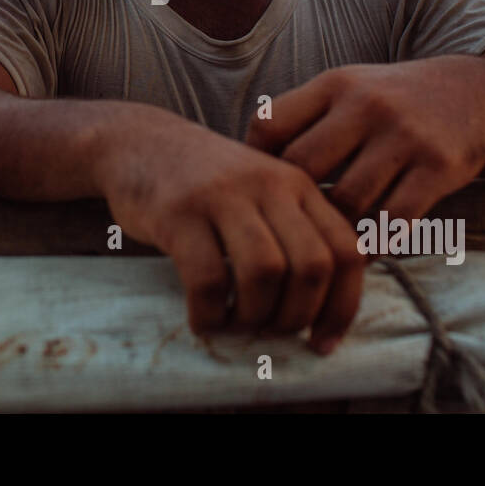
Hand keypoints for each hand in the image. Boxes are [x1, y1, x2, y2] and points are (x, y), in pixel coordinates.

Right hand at [93, 107, 364, 353]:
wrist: (137, 142)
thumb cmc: (206, 184)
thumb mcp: (262, 193)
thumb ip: (296, 234)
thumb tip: (324, 313)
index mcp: (298, 184)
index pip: (347, 251)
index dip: (343, 308)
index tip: (321, 343)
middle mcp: (268, 184)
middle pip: (312, 266)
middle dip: (296, 317)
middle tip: (269, 332)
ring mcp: (222, 195)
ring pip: (266, 273)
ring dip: (255, 318)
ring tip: (236, 325)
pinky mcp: (178, 213)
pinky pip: (208, 279)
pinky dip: (211, 315)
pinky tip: (204, 319)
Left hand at [246, 57, 484, 223]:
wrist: (475, 93)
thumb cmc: (390, 101)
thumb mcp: (345, 89)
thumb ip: (301, 118)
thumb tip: (243, 167)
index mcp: (334, 85)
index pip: (270, 124)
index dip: (255, 162)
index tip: (262, 187)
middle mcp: (367, 105)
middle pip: (303, 169)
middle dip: (294, 202)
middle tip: (293, 225)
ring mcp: (404, 136)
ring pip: (348, 201)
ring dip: (335, 227)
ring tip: (328, 240)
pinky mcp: (439, 167)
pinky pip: (394, 221)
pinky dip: (375, 243)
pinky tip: (366, 249)